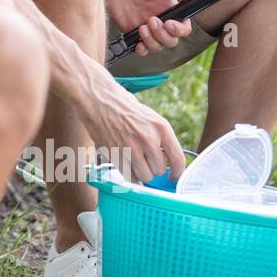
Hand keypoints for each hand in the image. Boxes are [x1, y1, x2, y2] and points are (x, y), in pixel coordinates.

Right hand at [77, 63, 185, 183]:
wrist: (99, 100)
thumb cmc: (125, 108)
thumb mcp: (151, 118)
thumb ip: (160, 139)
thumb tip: (166, 162)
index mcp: (161, 128)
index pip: (178, 159)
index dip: (177, 172)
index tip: (174, 176)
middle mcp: (148, 139)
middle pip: (159, 170)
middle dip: (153, 167)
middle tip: (146, 158)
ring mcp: (131, 148)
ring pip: (144, 176)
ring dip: (141, 172)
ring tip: (134, 159)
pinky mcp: (115, 154)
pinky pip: (128, 175)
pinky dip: (128, 173)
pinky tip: (125, 162)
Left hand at [105, 0, 192, 57]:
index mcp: (169, 6)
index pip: (183, 26)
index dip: (180, 30)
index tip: (169, 23)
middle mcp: (160, 18)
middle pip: (171, 40)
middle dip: (164, 36)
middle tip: (152, 20)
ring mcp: (145, 25)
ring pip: (157, 45)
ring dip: (152, 42)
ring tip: (142, 27)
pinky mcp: (130, 29)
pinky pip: (140, 47)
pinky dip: (141, 50)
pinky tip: (137, 43)